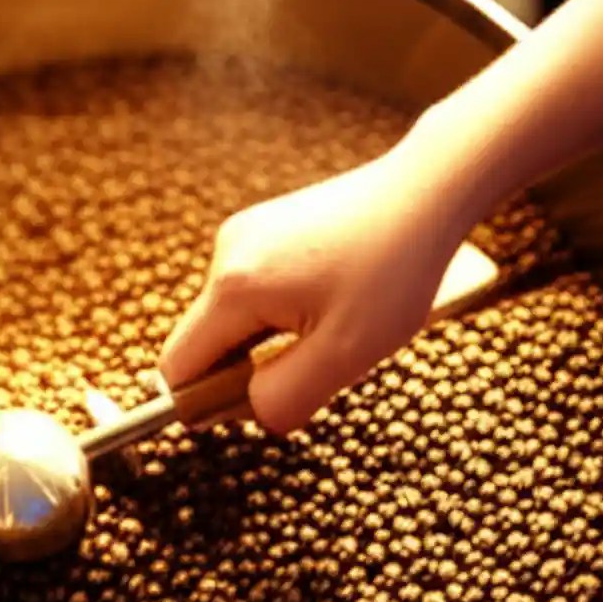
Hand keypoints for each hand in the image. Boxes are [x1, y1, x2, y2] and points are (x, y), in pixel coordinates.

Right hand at [158, 139, 472, 432]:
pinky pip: (251, 290)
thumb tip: (248, 410)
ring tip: (334, 324)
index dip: (203, 401)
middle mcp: (226, 252)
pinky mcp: (263, 226)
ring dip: (268, 340)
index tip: (259, 405)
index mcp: (234, 286)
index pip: (177, 366)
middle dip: (245, 369)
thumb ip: (284, 396)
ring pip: (231, 318)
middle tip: (314, 366)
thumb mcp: (345, 354)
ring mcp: (243, 233)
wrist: (425, 192)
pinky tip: (332, 298)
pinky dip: (280, 311)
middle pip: (203, 342)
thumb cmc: (394, 270)